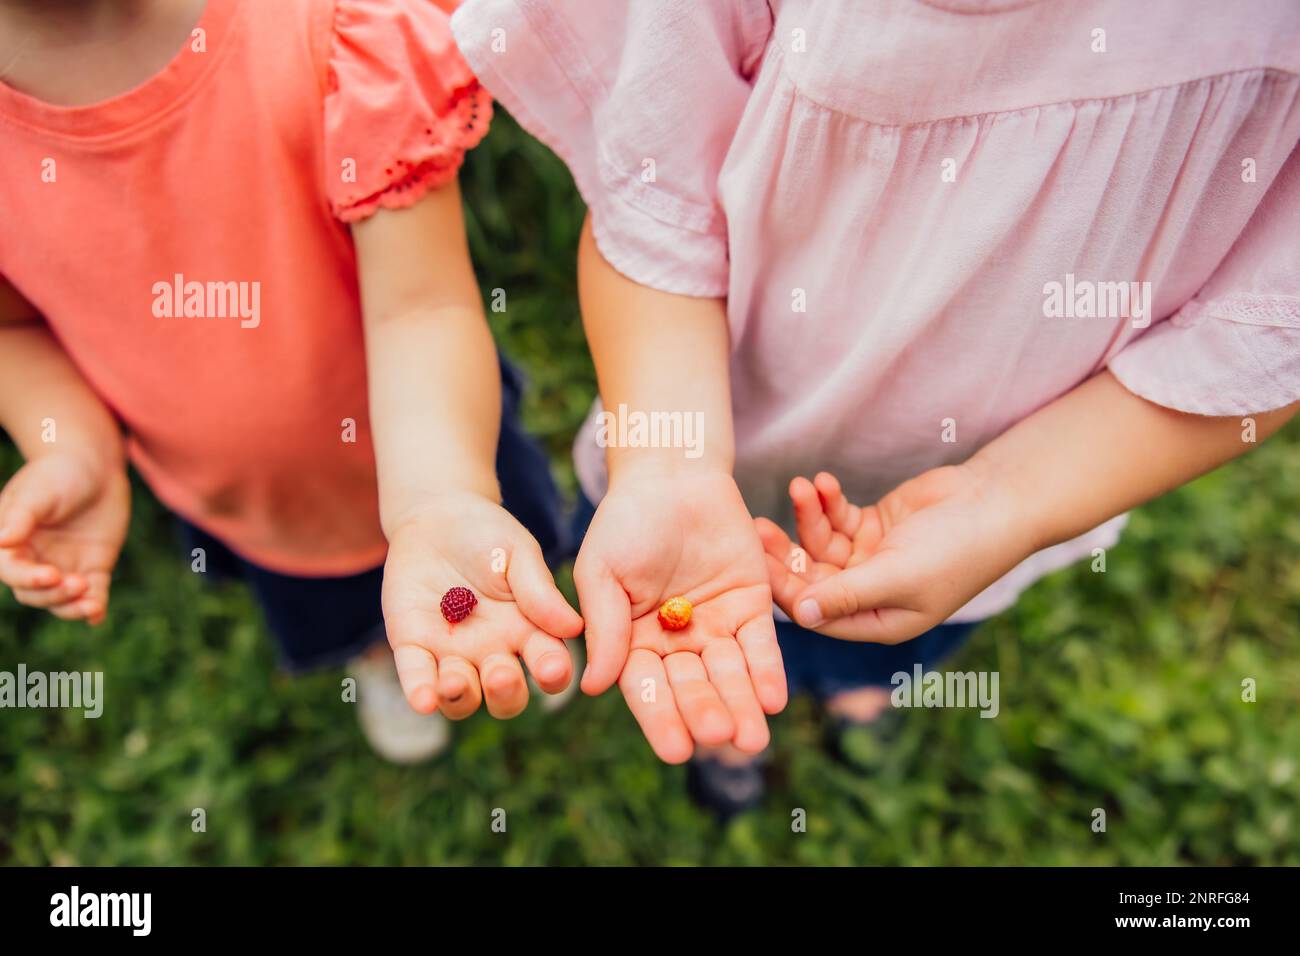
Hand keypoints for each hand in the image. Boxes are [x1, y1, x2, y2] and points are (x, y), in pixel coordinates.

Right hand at [0, 451, 129, 624]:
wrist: (95, 468)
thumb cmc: (57, 475)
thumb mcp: (38, 492)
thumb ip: (21, 517)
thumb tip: (1, 541)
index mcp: (11, 544)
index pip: (12, 571)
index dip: (28, 578)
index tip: (52, 574)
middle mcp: (34, 560)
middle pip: (34, 593)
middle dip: (54, 595)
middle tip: (78, 583)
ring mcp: (63, 567)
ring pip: (60, 601)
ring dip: (72, 607)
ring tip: (91, 604)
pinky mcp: (92, 569)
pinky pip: (92, 595)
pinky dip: (94, 608)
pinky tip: (98, 615)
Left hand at [381, 493, 583, 719]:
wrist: (436, 516)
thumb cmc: (487, 534)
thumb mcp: (518, 554)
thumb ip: (539, 590)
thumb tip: (573, 627)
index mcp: (529, 633)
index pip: (549, 667)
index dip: (553, 675)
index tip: (552, 671)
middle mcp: (494, 653)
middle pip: (506, 697)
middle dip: (505, 693)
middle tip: (500, 673)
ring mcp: (452, 654)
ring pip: (462, 698)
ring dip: (461, 697)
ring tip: (454, 681)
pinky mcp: (413, 645)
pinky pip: (417, 676)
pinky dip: (420, 691)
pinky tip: (422, 700)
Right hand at [574, 468, 787, 762]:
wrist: (672, 474)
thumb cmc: (625, 521)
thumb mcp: (602, 572)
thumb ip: (605, 627)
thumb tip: (589, 687)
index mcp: (633, 641)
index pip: (647, 689)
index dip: (660, 719)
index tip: (674, 751)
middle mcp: (675, 643)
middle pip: (692, 687)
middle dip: (707, 713)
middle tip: (722, 738)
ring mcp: (715, 626)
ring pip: (730, 674)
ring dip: (742, 705)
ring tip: (753, 738)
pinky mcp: (750, 606)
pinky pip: (761, 645)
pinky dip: (767, 671)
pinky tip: (774, 699)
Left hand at [757, 466, 1031, 643]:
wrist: (997, 501)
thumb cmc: (958, 547)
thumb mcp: (898, 575)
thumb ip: (847, 594)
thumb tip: (800, 616)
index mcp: (878, 620)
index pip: (818, 614)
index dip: (786, 592)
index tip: (758, 565)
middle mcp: (870, 594)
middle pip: (812, 578)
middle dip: (787, 553)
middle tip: (759, 526)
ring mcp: (871, 559)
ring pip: (820, 544)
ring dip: (808, 516)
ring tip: (801, 486)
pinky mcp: (874, 526)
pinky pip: (837, 518)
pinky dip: (827, 502)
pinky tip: (821, 482)